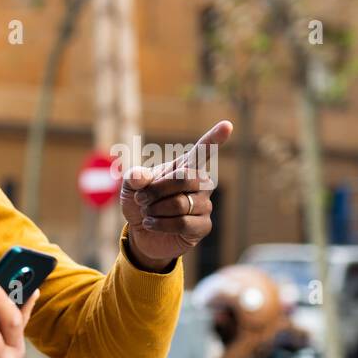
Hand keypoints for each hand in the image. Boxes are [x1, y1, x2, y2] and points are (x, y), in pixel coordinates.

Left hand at [121, 120, 232, 270]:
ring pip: (180, 204)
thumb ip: (134, 178)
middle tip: (141, 199)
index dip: (214, 139)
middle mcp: (200, 183)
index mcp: (184, 167)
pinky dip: (160, 224)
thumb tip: (139, 177)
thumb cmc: (140, 203)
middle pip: (184, 178)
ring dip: (155, 210)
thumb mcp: (130, 187)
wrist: (140, 232)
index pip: (202, 151)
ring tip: (147, 213)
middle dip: (155, 191)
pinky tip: (152, 224)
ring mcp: (204, 204)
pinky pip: (182, 223)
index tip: (226, 125)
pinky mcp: (203, 226)